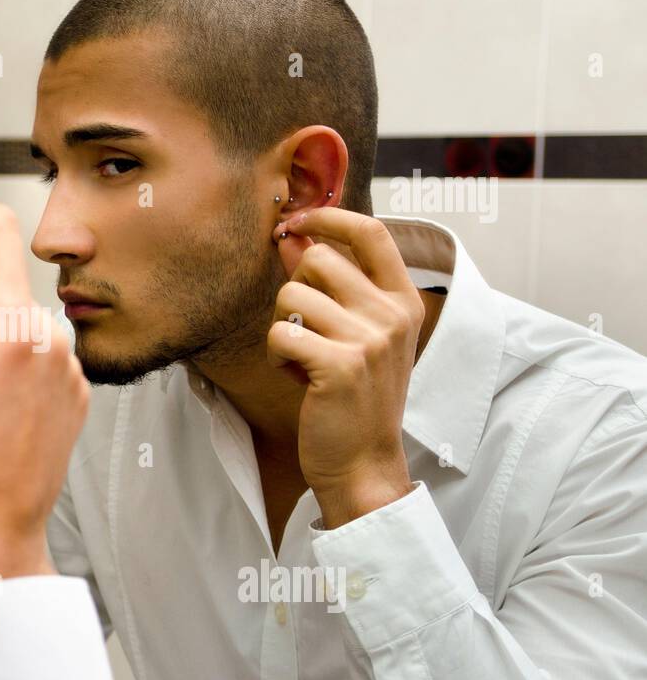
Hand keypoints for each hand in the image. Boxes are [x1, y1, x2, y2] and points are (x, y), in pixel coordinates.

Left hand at [269, 208, 421, 527]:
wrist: (363, 463)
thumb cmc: (354, 397)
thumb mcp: (357, 334)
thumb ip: (331, 285)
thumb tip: (291, 236)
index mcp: (404, 301)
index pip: (371, 231)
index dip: (328, 216)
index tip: (296, 222)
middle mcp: (393, 315)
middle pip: (317, 260)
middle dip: (292, 290)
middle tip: (303, 329)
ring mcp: (370, 339)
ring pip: (292, 295)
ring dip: (282, 326)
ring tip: (302, 358)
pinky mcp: (340, 365)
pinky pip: (280, 332)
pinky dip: (276, 354)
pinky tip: (295, 375)